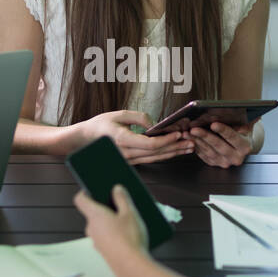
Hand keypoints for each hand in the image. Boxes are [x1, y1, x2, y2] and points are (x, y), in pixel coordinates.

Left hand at [74, 185, 147, 264]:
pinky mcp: (104, 251)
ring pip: (101, 226)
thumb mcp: (130, 213)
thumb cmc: (129, 239)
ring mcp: (97, 241)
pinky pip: (106, 237)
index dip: (86, 191)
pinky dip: (114, 233)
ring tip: (129, 218)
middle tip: (120, 202)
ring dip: (111, 221)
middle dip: (105, 207)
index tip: (94, 186)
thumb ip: (122, 199)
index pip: (81, 199)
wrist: (131, 267)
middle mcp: (92, 228)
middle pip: (93, 212)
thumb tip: (116, 189)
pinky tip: (129, 233)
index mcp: (95, 215)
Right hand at [77, 110, 192, 164]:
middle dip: (176, 147)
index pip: (149, 144)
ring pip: (155, 158)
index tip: (178, 133)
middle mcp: (126, 153)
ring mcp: (128, 160)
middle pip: (156, 153)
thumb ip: (139, 117)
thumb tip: (155, 125)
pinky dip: (164, 155)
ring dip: (173, 153)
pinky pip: (150, 159)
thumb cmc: (101, 125)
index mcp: (122, 139)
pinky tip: (175, 151)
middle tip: (192, 142)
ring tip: (188, 147)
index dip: (166, 140)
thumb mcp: (119, 114)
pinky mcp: (130, 162)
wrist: (86, 140)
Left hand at [189, 121, 252, 167]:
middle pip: (219, 146)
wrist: (242, 146)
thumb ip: (241, 121)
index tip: (214, 124)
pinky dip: (196, 146)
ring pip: (209, 151)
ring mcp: (225, 162)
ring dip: (197, 141)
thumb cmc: (243, 133)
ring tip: (188, 132)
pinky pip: (204, 155)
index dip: (223, 131)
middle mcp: (235, 157)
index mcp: (244, 147)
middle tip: (195, 129)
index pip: (233, 138)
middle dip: (205, 136)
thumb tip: (234, 114)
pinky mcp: (215, 164)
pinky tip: (190, 139)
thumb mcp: (245, 126)